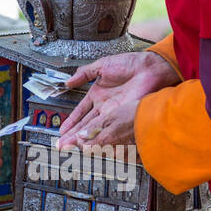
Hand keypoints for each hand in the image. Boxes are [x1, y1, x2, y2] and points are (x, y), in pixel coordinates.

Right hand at [58, 51, 180, 149]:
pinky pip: (105, 127)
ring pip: (93, 128)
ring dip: (81, 138)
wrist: (149, 68)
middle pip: (84, 124)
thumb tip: (68, 81)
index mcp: (97, 94)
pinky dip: (96, 135)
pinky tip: (88, 141)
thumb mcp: (101, 66)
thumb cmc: (130, 64)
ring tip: (71, 146)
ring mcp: (112, 112)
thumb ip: (84, 74)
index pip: (80, 112)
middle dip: (72, 135)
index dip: (71, 121)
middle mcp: (103, 106)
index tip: (63, 131)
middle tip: (62, 145)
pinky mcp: (121, 116)